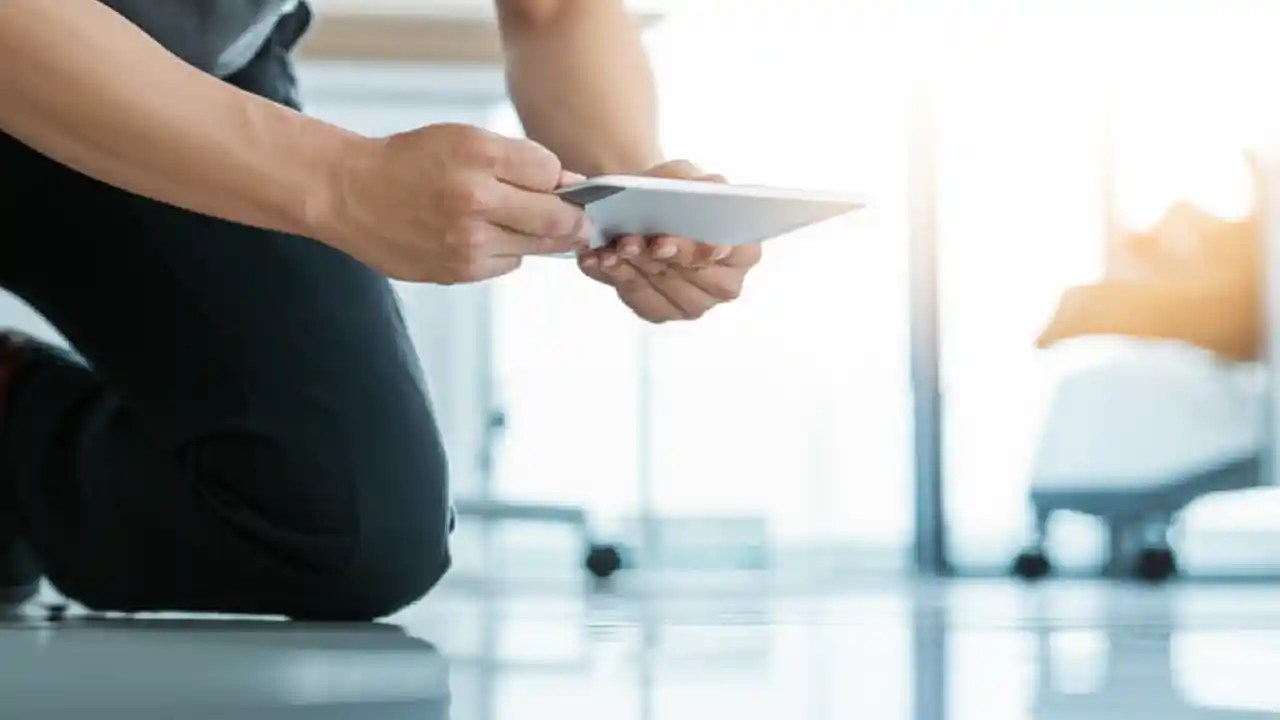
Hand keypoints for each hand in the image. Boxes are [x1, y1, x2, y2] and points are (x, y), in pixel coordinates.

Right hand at [321, 123, 591, 282]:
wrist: (350, 194)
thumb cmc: (410, 161)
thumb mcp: (463, 139)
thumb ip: (518, 160)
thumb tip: (569, 185)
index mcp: (478, 155)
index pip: (551, 170)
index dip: (559, 176)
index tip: (559, 182)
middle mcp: (475, 199)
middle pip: (557, 217)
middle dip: (574, 218)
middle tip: (579, 218)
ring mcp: (467, 241)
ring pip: (537, 246)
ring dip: (540, 236)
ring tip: (517, 221)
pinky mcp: (459, 270)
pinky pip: (508, 264)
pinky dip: (507, 251)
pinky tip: (484, 236)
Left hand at [575, 160, 761, 322]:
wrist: (642, 211)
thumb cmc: (670, 195)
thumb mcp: (682, 177)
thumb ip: (696, 183)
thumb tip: (704, 189)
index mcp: (743, 249)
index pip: (734, 253)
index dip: (704, 249)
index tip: (671, 241)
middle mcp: (724, 284)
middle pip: (691, 276)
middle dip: (657, 257)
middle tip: (630, 241)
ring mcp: (693, 303)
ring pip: (660, 288)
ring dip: (631, 267)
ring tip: (609, 250)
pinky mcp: (661, 311)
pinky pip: (636, 298)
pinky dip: (614, 276)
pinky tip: (598, 260)